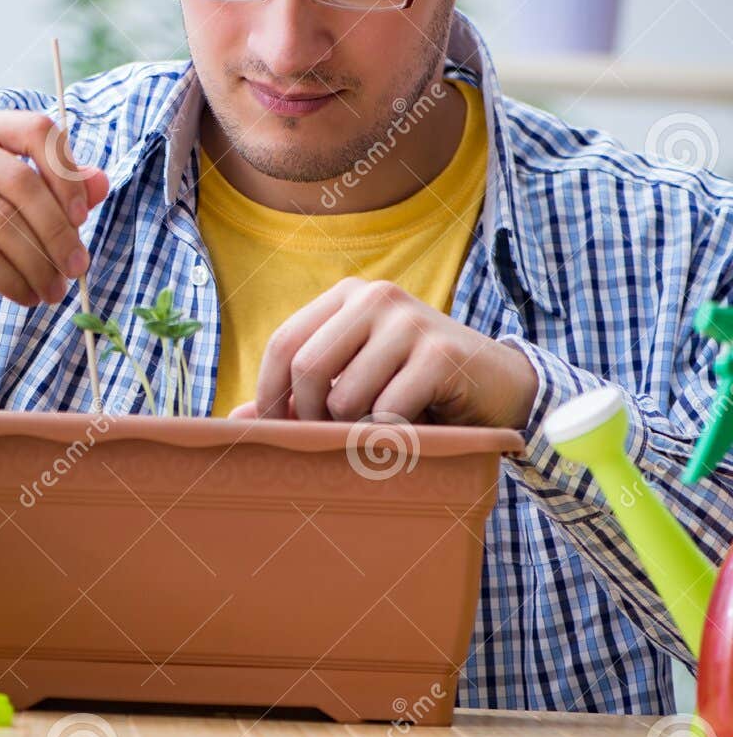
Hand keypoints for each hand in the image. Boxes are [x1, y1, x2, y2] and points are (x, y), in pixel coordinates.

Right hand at [0, 110, 110, 362]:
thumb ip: (45, 192)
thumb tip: (103, 182)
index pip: (34, 129)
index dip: (68, 174)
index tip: (83, 217)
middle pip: (21, 181)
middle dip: (58, 232)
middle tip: (78, 268)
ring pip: (1, 223)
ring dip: (37, 264)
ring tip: (52, 292)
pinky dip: (10, 281)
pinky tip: (23, 296)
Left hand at [225, 278, 537, 429]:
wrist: (501, 385)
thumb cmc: (415, 386)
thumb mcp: (354, 380)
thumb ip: (299, 395)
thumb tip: (236, 420)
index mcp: (346, 297)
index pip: (282, 343)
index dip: (270, 393)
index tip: (274, 430)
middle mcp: (374, 298)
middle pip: (306, 366)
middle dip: (309, 416)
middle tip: (327, 439)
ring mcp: (409, 321)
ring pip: (347, 396)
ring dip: (354, 430)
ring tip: (376, 432)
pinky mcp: (441, 354)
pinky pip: (389, 411)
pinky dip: (389, 435)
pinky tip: (409, 432)